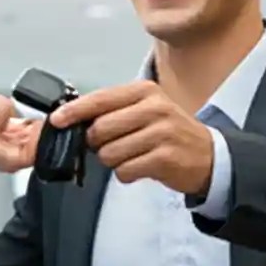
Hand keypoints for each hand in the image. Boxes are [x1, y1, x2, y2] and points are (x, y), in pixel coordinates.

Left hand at [51, 80, 212, 195]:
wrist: (208, 156)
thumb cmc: (169, 132)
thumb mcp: (146, 110)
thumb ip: (114, 110)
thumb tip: (74, 118)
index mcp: (145, 92)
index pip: (100, 99)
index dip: (74, 111)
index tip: (57, 120)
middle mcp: (154, 108)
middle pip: (100, 129)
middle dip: (96, 143)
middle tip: (110, 145)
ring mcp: (161, 133)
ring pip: (110, 153)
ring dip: (113, 161)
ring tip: (131, 156)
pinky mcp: (165, 158)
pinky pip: (125, 170)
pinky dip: (126, 173)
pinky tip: (140, 167)